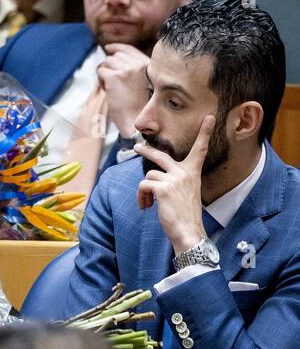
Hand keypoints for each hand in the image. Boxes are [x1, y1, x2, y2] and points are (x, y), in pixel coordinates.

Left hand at [98, 43, 149, 135]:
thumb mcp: (142, 83)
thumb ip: (133, 69)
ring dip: (105, 74)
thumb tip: (113, 54)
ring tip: (113, 88)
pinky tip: (109, 91)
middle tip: (113, 82)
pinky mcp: (115, 77)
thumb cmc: (139, 107)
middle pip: (115, 55)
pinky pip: (101, 71)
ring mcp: (127, 70)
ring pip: (107, 62)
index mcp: (149, 65)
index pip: (129, 49)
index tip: (108, 48)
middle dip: (110, 66)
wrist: (137, 122)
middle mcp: (139, 65)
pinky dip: (101, 81)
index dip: (117, 48)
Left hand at [134, 114, 213, 254]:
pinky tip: (147, 207)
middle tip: (138, 147)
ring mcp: (174, 179)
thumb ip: (174, 181)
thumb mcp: (184, 193)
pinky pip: (144, 185)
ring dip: (145, 190)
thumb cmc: (185, 215)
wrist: (188, 231)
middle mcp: (185, 173)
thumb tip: (154, 177)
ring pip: (149, 175)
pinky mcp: (162, 187)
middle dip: (147, 151)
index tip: (209, 117)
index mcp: (193, 173)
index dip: (204, 132)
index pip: (200, 149)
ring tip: (149, 203)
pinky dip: (141, 197)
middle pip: (161, 155)